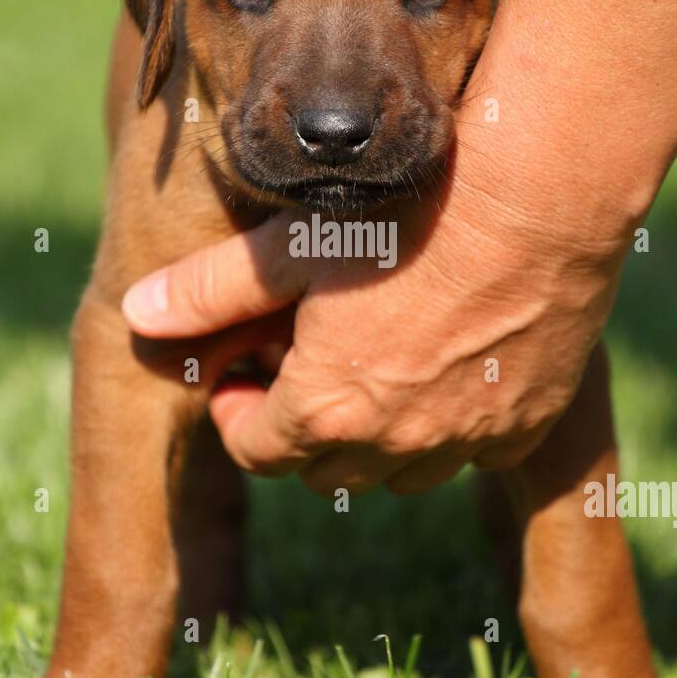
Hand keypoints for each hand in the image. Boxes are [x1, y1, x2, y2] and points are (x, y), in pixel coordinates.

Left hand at [122, 162, 625, 494]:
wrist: (540, 204)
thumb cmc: (409, 217)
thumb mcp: (294, 248)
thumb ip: (208, 290)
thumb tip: (136, 313)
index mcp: (324, 410)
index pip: (258, 451)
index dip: (241, 416)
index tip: (248, 379)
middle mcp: (394, 446)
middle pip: (325, 471)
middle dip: (303, 431)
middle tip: (309, 369)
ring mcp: (465, 444)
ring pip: (399, 473)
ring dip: (375, 437)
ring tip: (379, 366)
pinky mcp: (524, 430)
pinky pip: (470, 452)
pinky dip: (449, 427)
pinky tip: (451, 365)